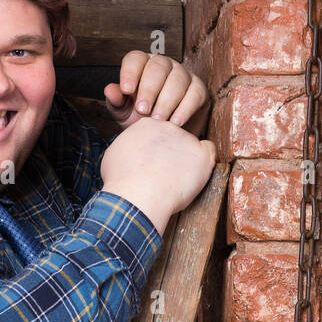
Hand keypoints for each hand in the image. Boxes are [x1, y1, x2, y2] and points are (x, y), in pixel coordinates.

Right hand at [100, 116, 215, 237]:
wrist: (136, 195)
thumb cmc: (121, 182)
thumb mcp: (113, 157)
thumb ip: (127, 148)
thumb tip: (129, 153)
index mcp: (146, 125)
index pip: (157, 132)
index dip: (156, 149)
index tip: (152, 165)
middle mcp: (168, 126)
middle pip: (174, 137)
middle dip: (170, 152)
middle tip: (163, 173)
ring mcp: (186, 138)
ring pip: (190, 145)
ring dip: (185, 160)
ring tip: (174, 180)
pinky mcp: (202, 154)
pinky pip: (209, 151)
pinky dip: (204, 162)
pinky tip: (194, 174)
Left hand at [104, 52, 210, 138]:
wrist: (163, 137)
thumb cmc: (140, 119)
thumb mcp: (123, 113)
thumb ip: (116, 102)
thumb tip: (109, 90)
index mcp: (142, 65)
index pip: (135, 59)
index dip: (130, 72)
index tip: (126, 90)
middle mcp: (164, 65)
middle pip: (158, 66)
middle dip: (149, 89)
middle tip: (142, 110)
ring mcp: (183, 75)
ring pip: (178, 79)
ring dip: (167, 101)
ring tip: (158, 120)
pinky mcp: (198, 89)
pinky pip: (195, 93)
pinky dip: (185, 108)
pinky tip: (174, 123)